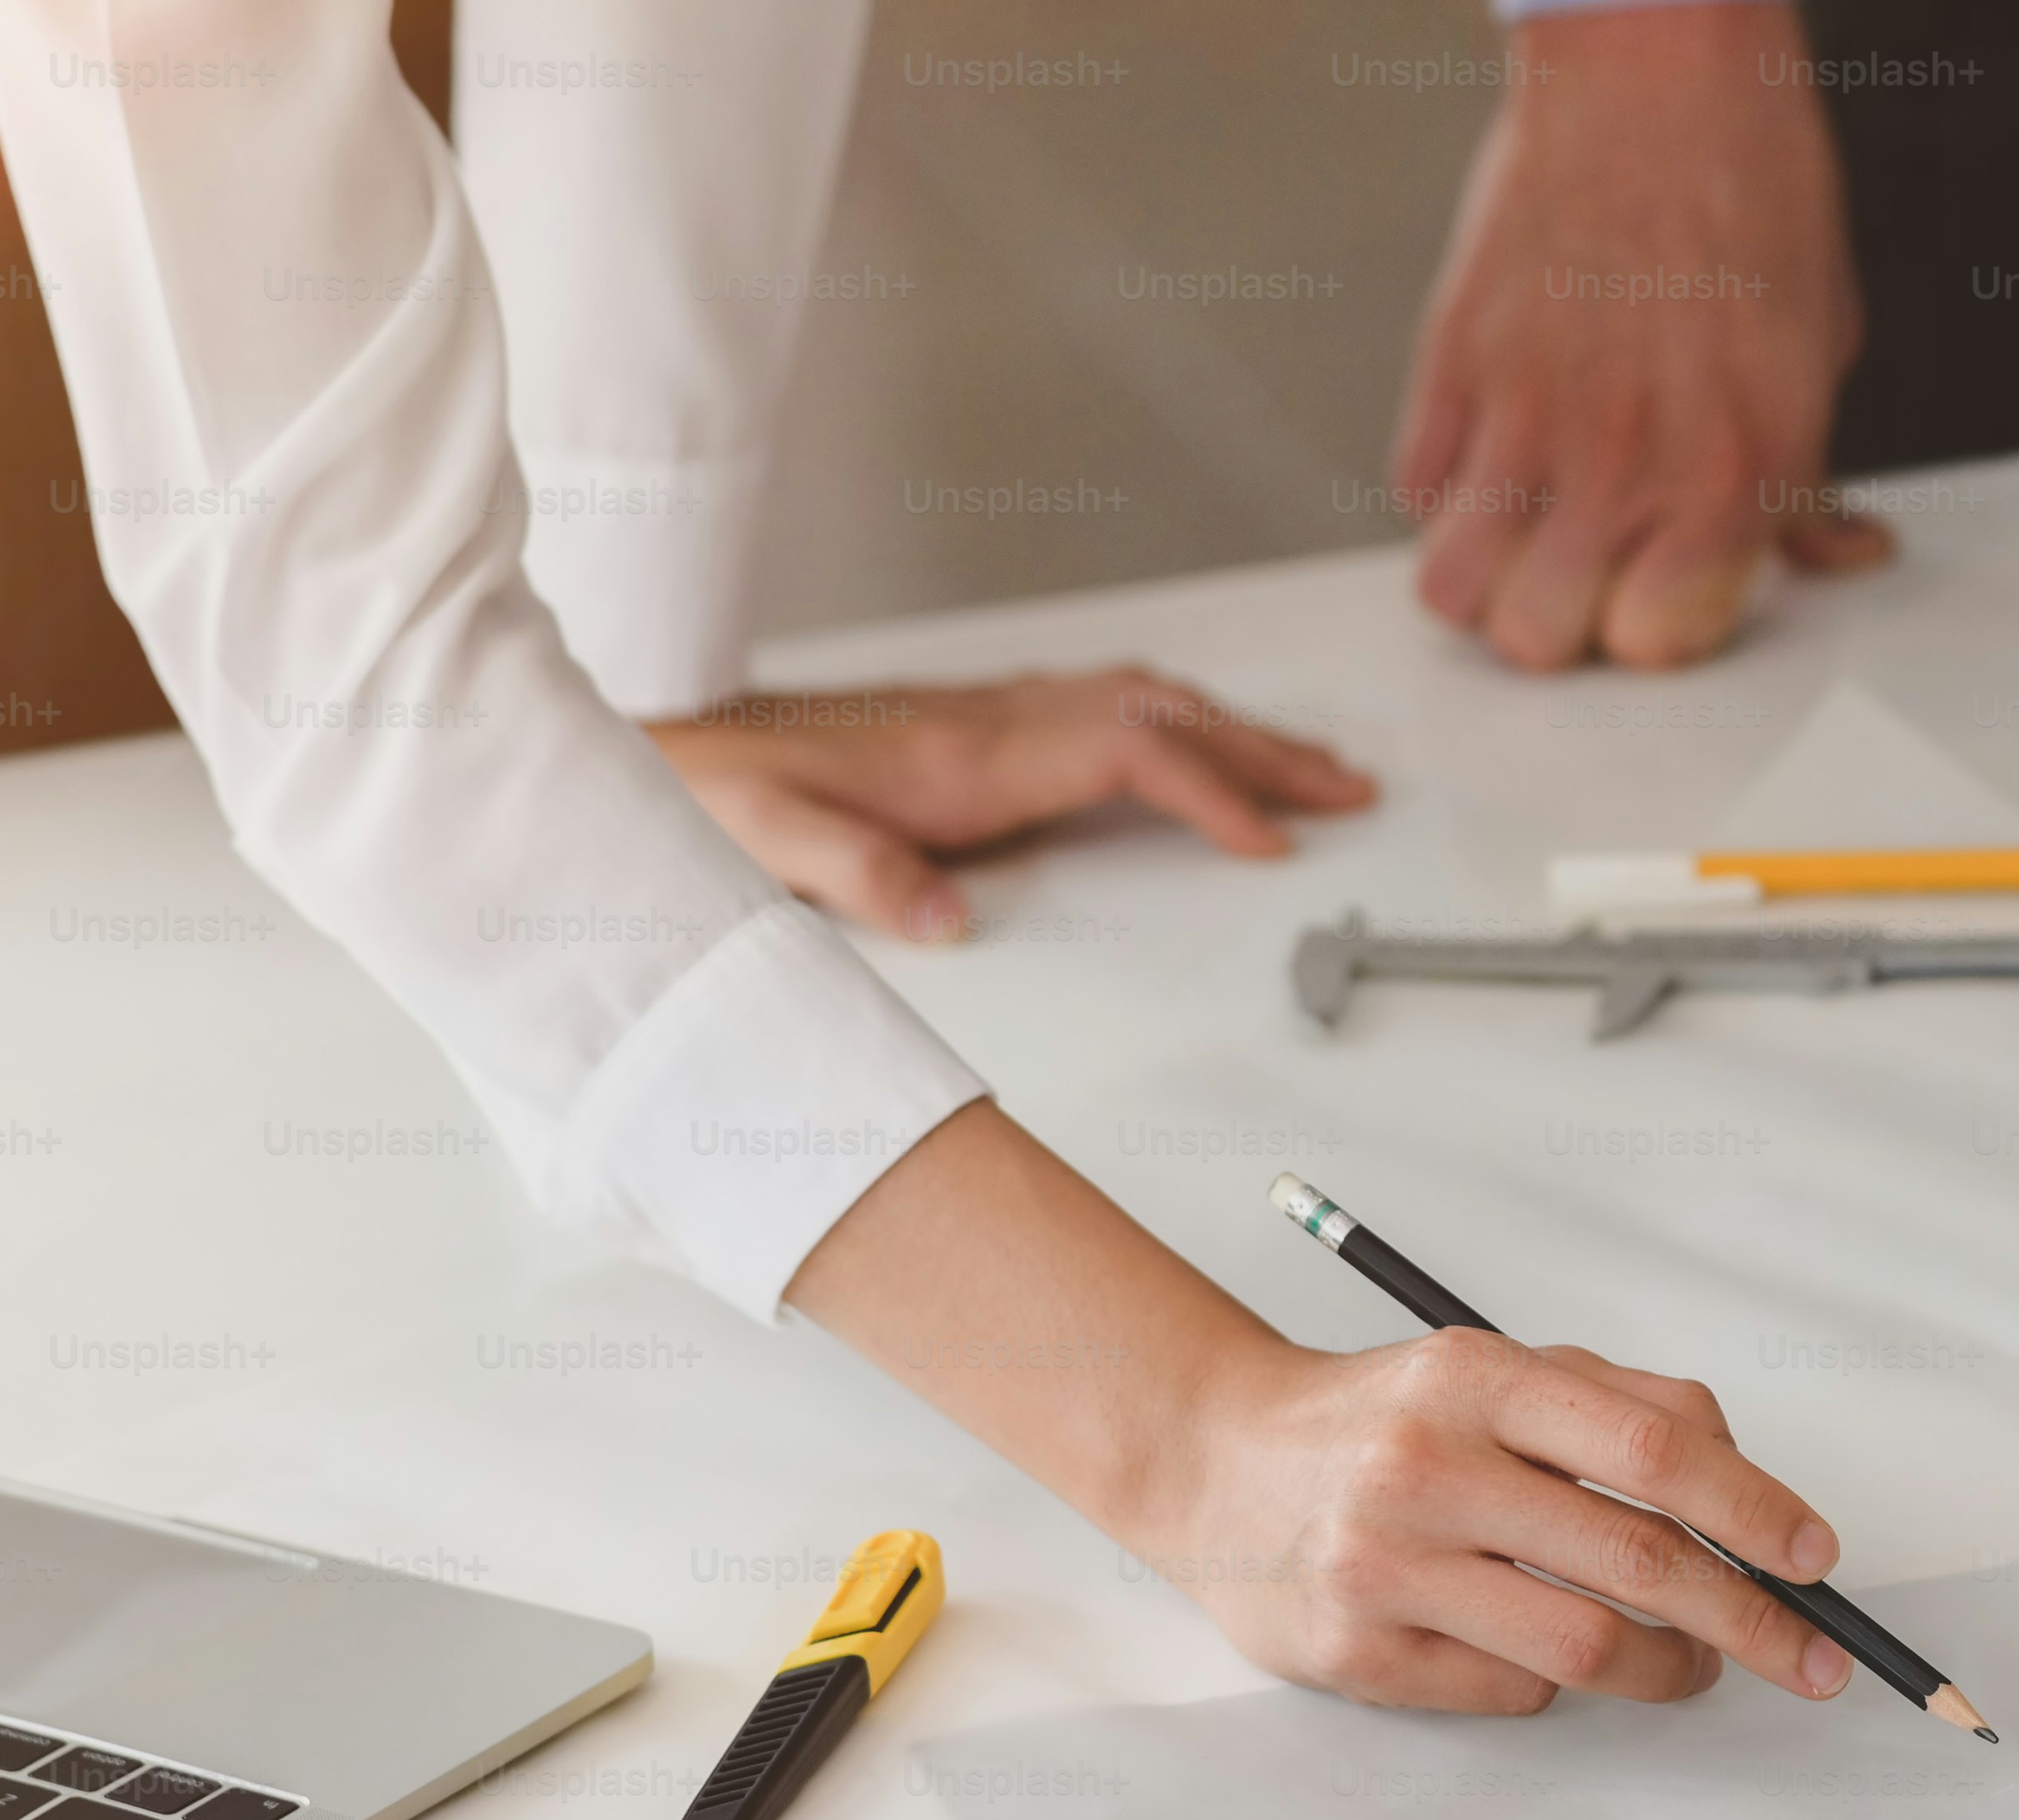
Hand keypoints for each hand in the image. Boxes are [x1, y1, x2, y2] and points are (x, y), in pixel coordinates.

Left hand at [649, 670, 1373, 942]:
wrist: (667, 750)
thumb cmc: (717, 796)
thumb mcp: (768, 841)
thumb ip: (855, 873)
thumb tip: (944, 917)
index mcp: (962, 756)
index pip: (1121, 751)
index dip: (1208, 790)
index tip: (1270, 841)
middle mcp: (990, 723)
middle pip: (1160, 714)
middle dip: (1266, 751)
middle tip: (1351, 791)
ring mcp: (989, 718)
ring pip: (1144, 703)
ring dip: (1236, 732)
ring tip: (1312, 769)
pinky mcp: (978, 726)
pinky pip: (1111, 708)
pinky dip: (1181, 724)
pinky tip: (1199, 743)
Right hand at [1142, 1332, 1859, 1714]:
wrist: (1213, 1461)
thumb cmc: (1387, 1418)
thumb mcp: (1498, 1370)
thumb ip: (1627, 1406)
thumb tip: (1756, 1493)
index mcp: (1478, 1380)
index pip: (1655, 1450)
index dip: (1755, 1511)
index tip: (1816, 1560)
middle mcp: (1427, 1468)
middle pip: (1639, 1562)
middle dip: (1753, 1621)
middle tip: (1812, 1659)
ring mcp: (1385, 1567)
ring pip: (1585, 1648)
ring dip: (1669, 1670)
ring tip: (1694, 1664)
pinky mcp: (1356, 1654)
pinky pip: (1510, 1692)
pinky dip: (1557, 1683)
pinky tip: (1545, 1650)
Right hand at [1390, 0, 1881, 670]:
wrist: (1655, 64)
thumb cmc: (1754, 185)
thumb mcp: (1822, 339)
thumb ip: (1809, 472)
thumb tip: (1836, 553)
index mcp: (1740, 461)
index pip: (1661, 645)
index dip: (1659, 629)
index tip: (1665, 589)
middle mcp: (1629, 454)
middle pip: (1543, 643)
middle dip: (1563, 622)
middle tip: (1586, 569)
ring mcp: (1528, 410)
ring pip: (1455, 589)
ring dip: (1485, 576)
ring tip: (1525, 531)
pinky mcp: (1454, 358)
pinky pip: (1416, 488)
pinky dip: (1446, 489)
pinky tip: (1493, 447)